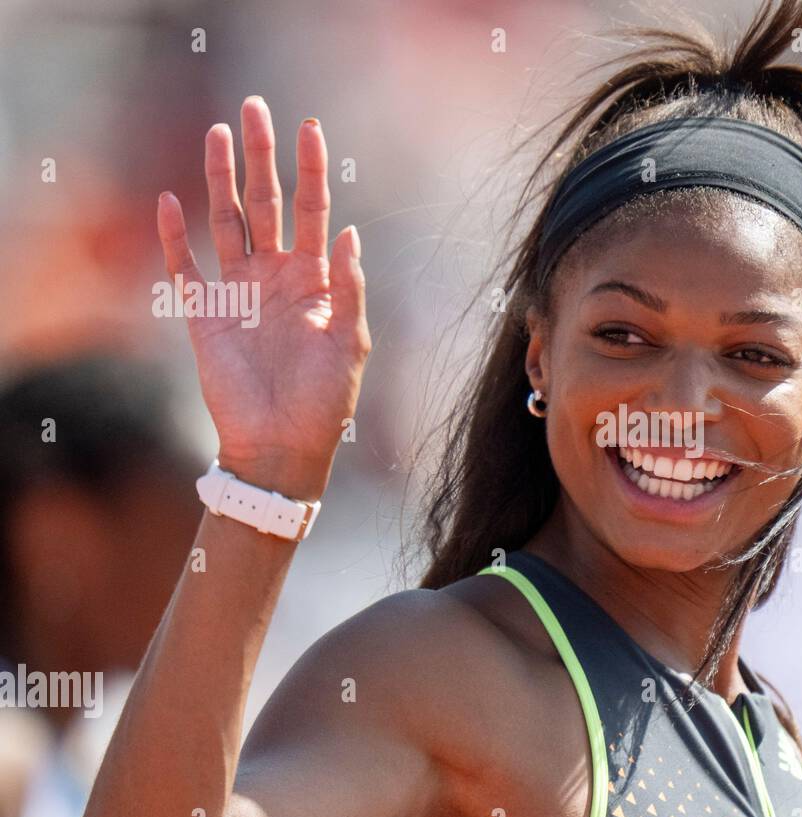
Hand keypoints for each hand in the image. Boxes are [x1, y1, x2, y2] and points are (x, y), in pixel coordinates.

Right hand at [157, 95, 369, 499]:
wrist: (283, 445)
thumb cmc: (326, 401)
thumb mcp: (351, 342)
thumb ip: (349, 287)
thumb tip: (350, 232)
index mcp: (315, 280)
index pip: (314, 210)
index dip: (310, 169)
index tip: (308, 127)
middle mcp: (275, 276)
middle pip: (266, 202)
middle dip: (261, 157)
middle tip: (255, 107)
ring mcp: (239, 291)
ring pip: (227, 221)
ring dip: (220, 178)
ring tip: (219, 133)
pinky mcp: (204, 314)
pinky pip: (186, 267)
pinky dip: (176, 236)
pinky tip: (172, 200)